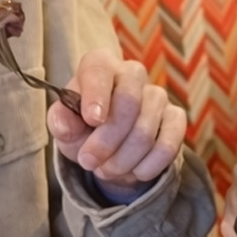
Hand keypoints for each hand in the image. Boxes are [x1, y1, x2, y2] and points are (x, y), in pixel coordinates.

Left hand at [47, 48, 186, 201]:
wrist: (109, 148)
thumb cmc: (83, 128)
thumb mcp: (65, 126)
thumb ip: (61, 120)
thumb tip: (65, 119)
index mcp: (100, 65)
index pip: (100, 70)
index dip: (97, 94)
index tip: (92, 120)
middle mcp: (132, 73)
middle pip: (128, 102)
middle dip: (106, 141)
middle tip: (89, 162)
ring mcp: (157, 95)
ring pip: (145, 131)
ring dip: (122, 161)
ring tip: (106, 169)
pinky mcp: (176, 118)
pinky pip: (168, 145)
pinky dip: (148, 166)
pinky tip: (134, 172)